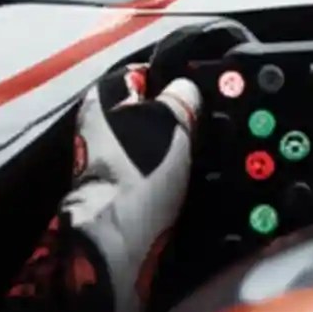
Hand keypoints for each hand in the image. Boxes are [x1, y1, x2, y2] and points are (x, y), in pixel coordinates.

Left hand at [62, 65, 201, 311]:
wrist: (122, 239)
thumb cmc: (140, 172)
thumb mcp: (172, 118)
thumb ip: (184, 93)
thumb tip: (190, 87)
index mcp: (105, 94)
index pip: (152, 72)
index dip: (182, 81)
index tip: (206, 95)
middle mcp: (103, 123)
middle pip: (158, 109)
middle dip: (185, 118)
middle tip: (209, 128)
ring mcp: (113, 158)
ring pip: (162, 141)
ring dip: (184, 148)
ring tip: (202, 157)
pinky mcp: (126, 188)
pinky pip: (160, 169)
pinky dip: (176, 173)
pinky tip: (191, 180)